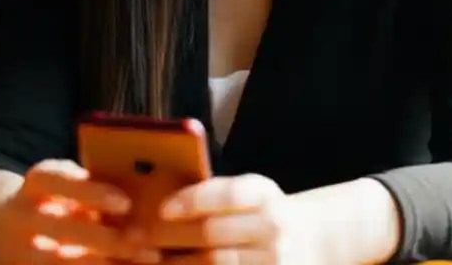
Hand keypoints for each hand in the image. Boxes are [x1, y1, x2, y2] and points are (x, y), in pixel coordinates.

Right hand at [0, 158, 160, 263]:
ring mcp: (18, 250)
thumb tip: (142, 198)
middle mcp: (20, 216)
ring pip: (59, 262)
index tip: (125, 203)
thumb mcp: (66, 185)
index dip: (90, 192)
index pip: (56, 180)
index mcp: (34, 184)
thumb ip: (92, 189)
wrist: (2, 227)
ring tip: (143, 258)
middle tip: (141, 238)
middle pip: (60, 228)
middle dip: (105, 237)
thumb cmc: (55, 199)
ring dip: (103, 263)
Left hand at [126, 173, 322, 263]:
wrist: (315, 239)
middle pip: (212, 233)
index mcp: (264, 194)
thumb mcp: (252, 195)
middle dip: (169, 238)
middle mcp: (273, 226)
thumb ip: (216, 196)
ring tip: (149, 260)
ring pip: (214, 263)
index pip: (225, 194)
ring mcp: (274, 260)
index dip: (192, 200)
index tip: (162, 209)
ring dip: (176, 263)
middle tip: (137, 239)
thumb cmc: (266, 214)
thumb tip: (158, 204)